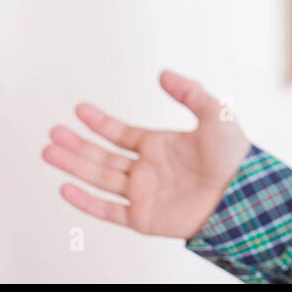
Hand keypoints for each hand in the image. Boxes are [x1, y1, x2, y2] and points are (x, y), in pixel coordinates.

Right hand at [42, 70, 252, 239]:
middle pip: (102, 156)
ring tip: (48, 152)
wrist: (243, 196)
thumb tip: (162, 73)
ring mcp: (142, 194)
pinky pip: (108, 211)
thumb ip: (190, 93)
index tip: (78, 110)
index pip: (120, 133)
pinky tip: (65, 188)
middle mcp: (146, 170)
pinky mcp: (143, 218)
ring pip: (99, 179)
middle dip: (76, 145)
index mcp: (159, 146)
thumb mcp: (215, 115)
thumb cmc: (235, 157)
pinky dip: (85, 202)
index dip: (99, 122)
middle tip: (52, 132)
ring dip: (73, 166)